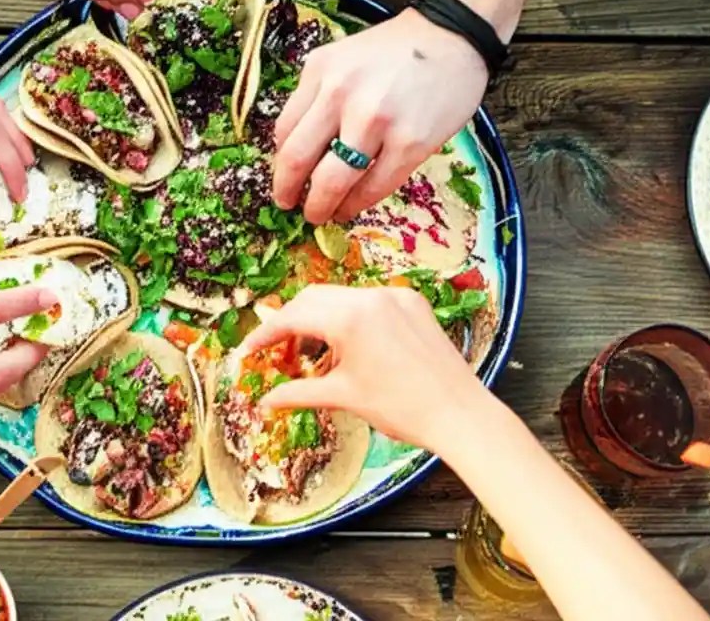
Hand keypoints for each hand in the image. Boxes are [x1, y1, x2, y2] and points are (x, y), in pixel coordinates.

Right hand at [244, 285, 486, 452]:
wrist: (460, 413)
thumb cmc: (401, 408)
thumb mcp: (344, 396)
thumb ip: (299, 392)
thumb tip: (265, 400)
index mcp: (350, 318)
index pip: (293, 316)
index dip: (266, 334)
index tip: (249, 350)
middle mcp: (370, 297)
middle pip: (313, 299)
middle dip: (291, 323)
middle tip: (278, 352)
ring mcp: (395, 296)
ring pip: (342, 298)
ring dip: (321, 320)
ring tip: (316, 355)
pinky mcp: (413, 302)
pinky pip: (370, 303)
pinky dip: (351, 319)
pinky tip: (351, 347)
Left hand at [271, 9, 486, 223]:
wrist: (453, 35)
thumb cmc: (397, 51)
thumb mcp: (343, 58)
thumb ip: (319, 96)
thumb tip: (301, 151)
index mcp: (320, 71)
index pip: (284, 130)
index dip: (279, 164)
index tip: (284, 179)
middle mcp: (341, 94)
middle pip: (298, 159)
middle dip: (288, 192)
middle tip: (289, 205)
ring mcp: (375, 121)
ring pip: (332, 181)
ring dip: (320, 206)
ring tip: (321, 214)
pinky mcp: (410, 143)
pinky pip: (373, 186)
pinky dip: (357, 204)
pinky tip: (351, 207)